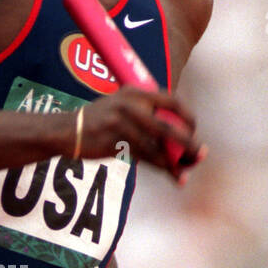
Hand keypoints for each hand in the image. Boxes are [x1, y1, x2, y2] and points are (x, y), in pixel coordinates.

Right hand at [76, 87, 204, 179]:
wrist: (66, 131)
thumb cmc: (97, 122)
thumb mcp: (120, 106)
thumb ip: (144, 113)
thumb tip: (174, 133)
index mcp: (136, 91)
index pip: (172, 101)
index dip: (188, 117)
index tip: (194, 130)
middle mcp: (132, 103)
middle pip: (170, 125)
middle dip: (189, 142)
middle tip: (200, 153)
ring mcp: (123, 122)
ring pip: (159, 146)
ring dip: (176, 161)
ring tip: (186, 172)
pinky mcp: (116, 140)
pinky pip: (147, 156)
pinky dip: (162, 168)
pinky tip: (173, 176)